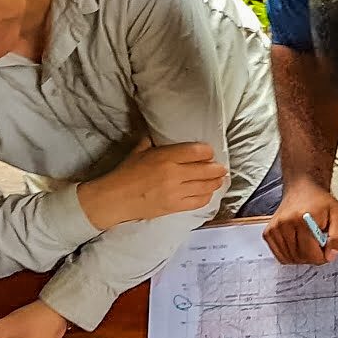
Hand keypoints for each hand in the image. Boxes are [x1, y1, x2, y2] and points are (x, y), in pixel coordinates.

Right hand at [77, 137, 227, 229]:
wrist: (115, 198)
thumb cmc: (125, 173)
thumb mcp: (138, 151)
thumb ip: (151, 141)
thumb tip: (158, 131)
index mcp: (165, 157)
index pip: (196, 152)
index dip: (208, 152)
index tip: (210, 153)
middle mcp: (174, 174)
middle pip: (206, 170)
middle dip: (217, 169)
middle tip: (222, 168)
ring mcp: (176, 192)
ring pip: (205, 187)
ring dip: (216, 183)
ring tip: (219, 180)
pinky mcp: (175, 207)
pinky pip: (198, 202)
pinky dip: (207, 197)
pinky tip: (208, 193)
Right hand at [263, 181, 337, 265]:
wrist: (302, 190)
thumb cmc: (321, 203)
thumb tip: (330, 256)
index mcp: (302, 219)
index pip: (312, 254)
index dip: (323, 256)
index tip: (326, 247)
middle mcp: (285, 224)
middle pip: (301, 258)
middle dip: (313, 256)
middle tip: (318, 241)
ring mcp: (274, 229)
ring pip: (291, 259)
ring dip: (302, 256)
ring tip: (308, 240)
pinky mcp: (269, 234)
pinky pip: (281, 257)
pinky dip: (292, 255)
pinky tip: (298, 243)